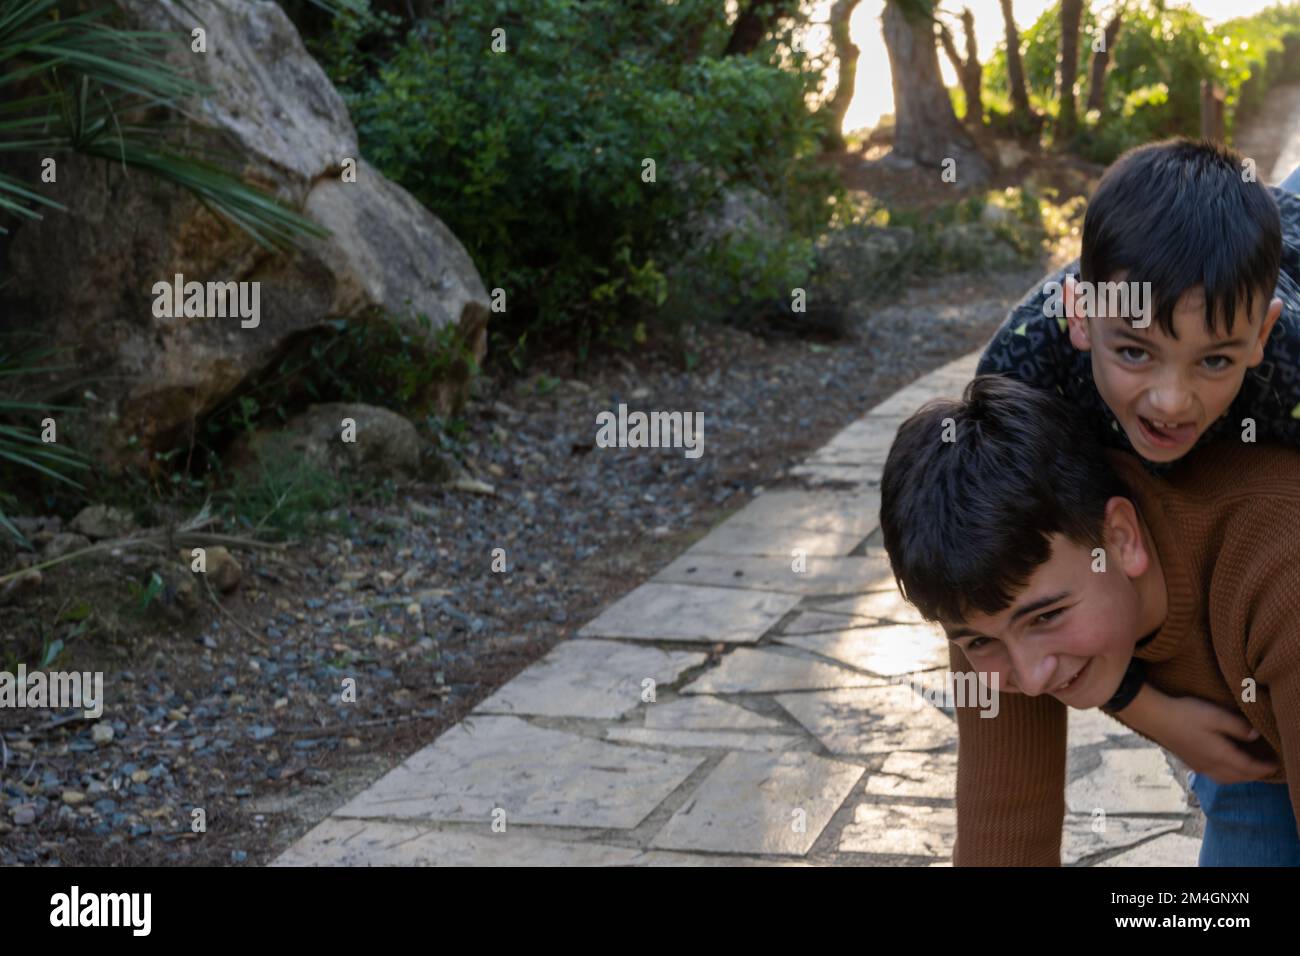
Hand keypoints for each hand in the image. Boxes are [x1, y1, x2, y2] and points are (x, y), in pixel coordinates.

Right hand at [1118, 686, 1278, 783]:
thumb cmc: (1185, 714)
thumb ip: (1237, 726)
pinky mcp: (1190, 762)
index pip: (1248, 767)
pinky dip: (1228, 776)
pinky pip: (1215, 776)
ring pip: (1227, 779)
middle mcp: (1211, 765)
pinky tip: (1225, 767)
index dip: (1264, 768)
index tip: (1276, 764)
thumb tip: (1255, 735)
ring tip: (1249, 770)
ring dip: (1241, 778)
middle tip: (1266, 768)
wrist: (1155, 717)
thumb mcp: (1215, 715)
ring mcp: (1199, 765)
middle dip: (1255, 775)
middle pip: (1239, 777)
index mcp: (1220, 755)